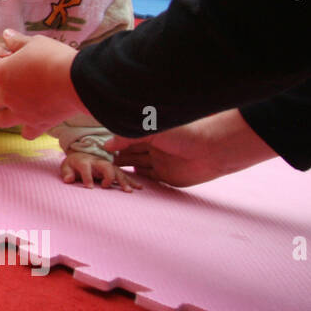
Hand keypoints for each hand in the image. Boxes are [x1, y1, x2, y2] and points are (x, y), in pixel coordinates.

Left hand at [0, 30, 85, 137]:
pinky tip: (34, 121)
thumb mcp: (36, 42)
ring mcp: (20, 113)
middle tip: (6, 86)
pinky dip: (28, 129)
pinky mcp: (37, 124)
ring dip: (3, 114)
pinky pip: (26, 134)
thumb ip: (17, 41)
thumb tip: (6, 34)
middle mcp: (6, 96)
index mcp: (2, 73)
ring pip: (0, 120)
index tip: (2, 64)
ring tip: (14, 106)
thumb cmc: (54, 57)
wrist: (76, 81)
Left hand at [60, 151, 140, 191]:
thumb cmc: (73, 164)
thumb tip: (68, 180)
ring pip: (116, 171)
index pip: (85, 167)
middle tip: (107, 186)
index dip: (87, 177)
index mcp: (84, 161)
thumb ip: (67, 173)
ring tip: (128, 191)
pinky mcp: (113, 169)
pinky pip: (123, 174)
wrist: (81, 155)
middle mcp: (97, 162)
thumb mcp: (66, 167)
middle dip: (108, 176)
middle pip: (105, 166)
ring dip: (123, 180)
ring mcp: (106, 165)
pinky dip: (131, 181)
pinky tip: (139, 187)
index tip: (89, 188)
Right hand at [104, 109, 275, 187]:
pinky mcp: (166, 176)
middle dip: (116, 155)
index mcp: (151, 132)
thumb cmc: (185, 134)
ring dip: (123, 168)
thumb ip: (127, 137)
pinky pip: (147, 177)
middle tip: (97, 160)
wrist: (213, 150)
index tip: (97, 148)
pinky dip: (135, 178)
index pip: (127, 137)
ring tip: (104, 170)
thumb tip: (106, 146)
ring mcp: (160, 162)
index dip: (114, 142)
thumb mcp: (152, 131)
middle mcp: (154, 146)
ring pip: (136, 165)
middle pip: (130, 152)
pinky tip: (122, 179)